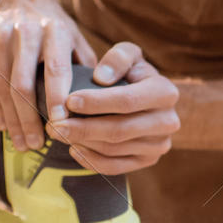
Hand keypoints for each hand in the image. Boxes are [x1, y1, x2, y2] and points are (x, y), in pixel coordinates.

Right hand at [0, 0, 96, 151]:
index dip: (55, 97)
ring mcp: (1, 36)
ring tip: (22, 142)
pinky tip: (4, 126)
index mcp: (56, 30)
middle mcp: (26, 32)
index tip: (59, 123)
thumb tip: (100, 102)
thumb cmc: (53, 26)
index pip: (55, 68)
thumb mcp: (76, 38)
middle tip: (37, 144)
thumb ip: (86, 67)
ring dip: (12, 119)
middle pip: (23, 84)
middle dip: (29, 119)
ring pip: (4, 87)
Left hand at [49, 42, 179, 174]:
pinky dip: (91, 161)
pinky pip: (116, 167)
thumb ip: (117, 58)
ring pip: (115, 149)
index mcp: (165, 93)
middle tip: (54, 126)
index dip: (96, 103)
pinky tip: (74, 149)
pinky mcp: (148, 161)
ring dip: (83, 143)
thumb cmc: (132, 74)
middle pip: (120, 130)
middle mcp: (168, 121)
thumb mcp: (129, 55)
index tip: (68, 102)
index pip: (127, 101)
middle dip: (83, 128)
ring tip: (59, 134)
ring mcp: (159, 145)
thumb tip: (100, 78)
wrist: (150, 100)